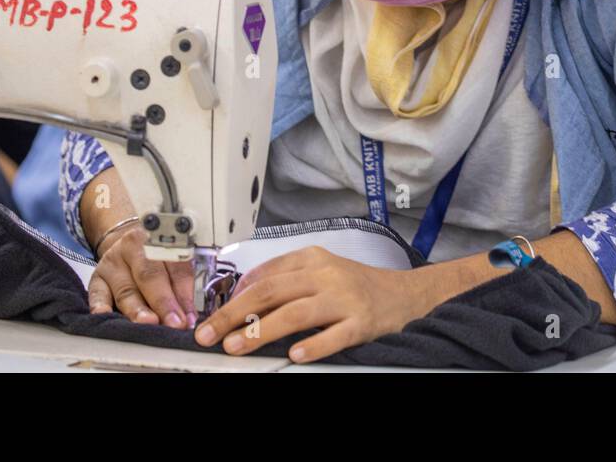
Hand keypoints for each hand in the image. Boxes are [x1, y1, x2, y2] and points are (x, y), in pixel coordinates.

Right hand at [88, 224, 195, 329]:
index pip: (174, 267)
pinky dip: (100, 305)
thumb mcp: (172, 261)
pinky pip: (97, 293)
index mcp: (159, 241)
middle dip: (163, 302)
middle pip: (149, 276)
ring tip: (149, 323)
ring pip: (126, 289)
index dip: (184, 294)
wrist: (127, 247)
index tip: (190, 317)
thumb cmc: (155, 258)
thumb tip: (191, 317)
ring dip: (138, 310)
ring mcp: (112, 264)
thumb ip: (182, 284)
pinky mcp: (96, 279)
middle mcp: (132, 249)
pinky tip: (105, 315)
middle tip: (174, 322)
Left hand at [193, 247, 435, 362]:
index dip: (233, 295)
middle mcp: (326, 275)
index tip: (212, 314)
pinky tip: (294, 356)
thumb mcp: (322, 270)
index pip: (265, 275)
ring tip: (237, 346)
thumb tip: (243, 295)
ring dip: (261, 331)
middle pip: (272, 292)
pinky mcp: (362, 322)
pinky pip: (334, 335)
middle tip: (210, 333)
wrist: (405, 295)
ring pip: (296, 313)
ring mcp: (345, 299)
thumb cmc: (357, 285)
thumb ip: (287, 279)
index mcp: (313, 259)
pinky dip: (313, 345)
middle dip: (234, 314)